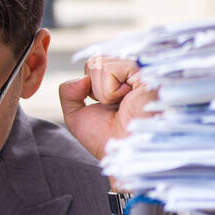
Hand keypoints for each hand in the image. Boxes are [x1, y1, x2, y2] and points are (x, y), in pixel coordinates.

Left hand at [59, 55, 156, 183]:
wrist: (123, 154)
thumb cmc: (106, 139)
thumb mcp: (76, 115)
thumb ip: (68, 92)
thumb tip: (81, 78)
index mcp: (121, 80)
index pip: (95, 63)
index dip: (90, 85)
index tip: (104, 104)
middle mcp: (132, 73)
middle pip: (95, 60)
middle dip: (94, 87)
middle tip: (113, 106)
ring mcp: (140, 72)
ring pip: (100, 63)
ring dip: (102, 91)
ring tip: (121, 105)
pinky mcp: (146, 74)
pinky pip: (110, 68)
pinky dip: (109, 90)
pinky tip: (126, 101)